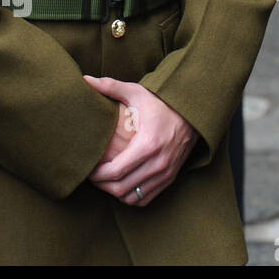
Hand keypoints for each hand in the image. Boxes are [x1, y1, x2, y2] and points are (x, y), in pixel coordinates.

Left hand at [83, 75, 199, 205]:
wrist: (192, 114)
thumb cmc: (160, 103)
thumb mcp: (136, 92)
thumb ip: (110, 86)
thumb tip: (86, 79)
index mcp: (147, 144)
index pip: (116, 171)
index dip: (97, 175)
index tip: (85, 170)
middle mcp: (158, 163)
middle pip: (122, 188)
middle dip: (102, 185)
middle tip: (90, 176)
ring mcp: (165, 173)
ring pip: (133, 197)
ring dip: (115, 192)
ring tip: (102, 180)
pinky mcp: (170, 178)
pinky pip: (147, 199)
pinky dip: (131, 196)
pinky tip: (120, 184)